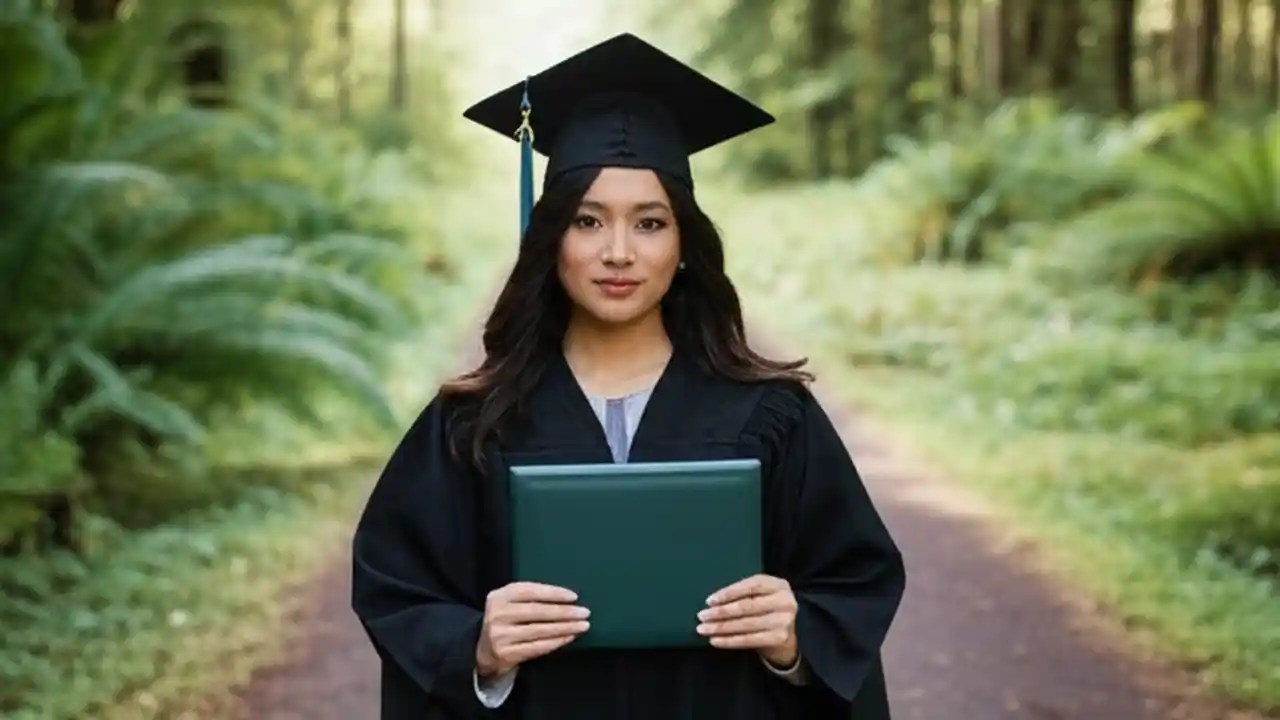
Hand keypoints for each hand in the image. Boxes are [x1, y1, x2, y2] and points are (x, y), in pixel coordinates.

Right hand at [475, 582, 589, 677]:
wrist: (483, 650)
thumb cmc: (505, 621)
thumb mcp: (510, 603)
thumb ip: (531, 597)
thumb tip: (567, 599)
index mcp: (500, 596)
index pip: (531, 591)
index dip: (554, 593)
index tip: (574, 597)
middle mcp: (498, 614)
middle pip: (537, 611)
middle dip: (565, 612)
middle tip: (585, 612)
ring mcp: (501, 635)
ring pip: (540, 630)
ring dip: (565, 628)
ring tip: (582, 625)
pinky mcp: (506, 654)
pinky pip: (537, 647)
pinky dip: (556, 642)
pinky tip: (569, 637)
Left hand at [697, 574, 798, 668]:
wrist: (785, 636)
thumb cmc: (765, 609)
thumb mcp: (760, 595)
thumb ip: (743, 593)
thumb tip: (711, 602)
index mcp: (778, 585)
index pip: (751, 585)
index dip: (729, 592)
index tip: (709, 600)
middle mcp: (785, 601)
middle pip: (747, 606)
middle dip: (721, 612)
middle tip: (701, 616)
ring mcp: (784, 621)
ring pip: (746, 624)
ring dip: (721, 627)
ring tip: (703, 629)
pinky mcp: (779, 638)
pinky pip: (749, 640)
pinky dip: (729, 641)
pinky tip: (715, 641)